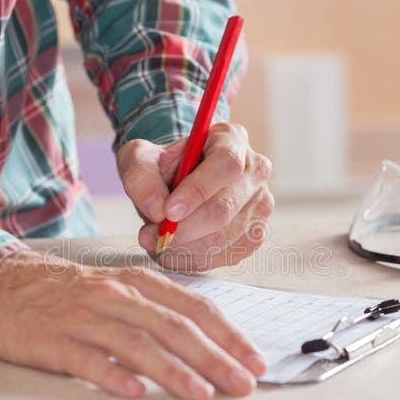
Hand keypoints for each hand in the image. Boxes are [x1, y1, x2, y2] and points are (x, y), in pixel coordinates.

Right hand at [0, 251, 266, 399]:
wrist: (2, 281)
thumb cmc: (71, 291)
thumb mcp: (119, 288)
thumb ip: (157, 309)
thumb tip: (207, 342)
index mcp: (138, 282)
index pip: (194, 306)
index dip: (228, 334)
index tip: (254, 361)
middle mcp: (116, 295)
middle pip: (173, 326)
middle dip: (214, 357)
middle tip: (242, 385)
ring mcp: (84, 316)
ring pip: (136, 342)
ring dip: (173, 370)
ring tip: (201, 394)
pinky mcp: (53, 339)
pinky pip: (86, 359)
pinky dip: (112, 375)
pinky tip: (134, 392)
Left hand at [117, 123, 273, 270]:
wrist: (175, 186)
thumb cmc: (162, 168)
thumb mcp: (139, 159)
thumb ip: (140, 177)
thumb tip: (157, 210)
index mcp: (231, 140)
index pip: (226, 164)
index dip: (197, 191)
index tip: (167, 211)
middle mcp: (254, 171)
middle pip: (224, 209)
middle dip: (183, 228)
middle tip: (150, 234)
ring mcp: (260, 205)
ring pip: (222, 238)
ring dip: (182, 247)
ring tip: (157, 240)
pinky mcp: (255, 235)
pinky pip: (223, 255)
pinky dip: (192, 259)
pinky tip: (175, 248)